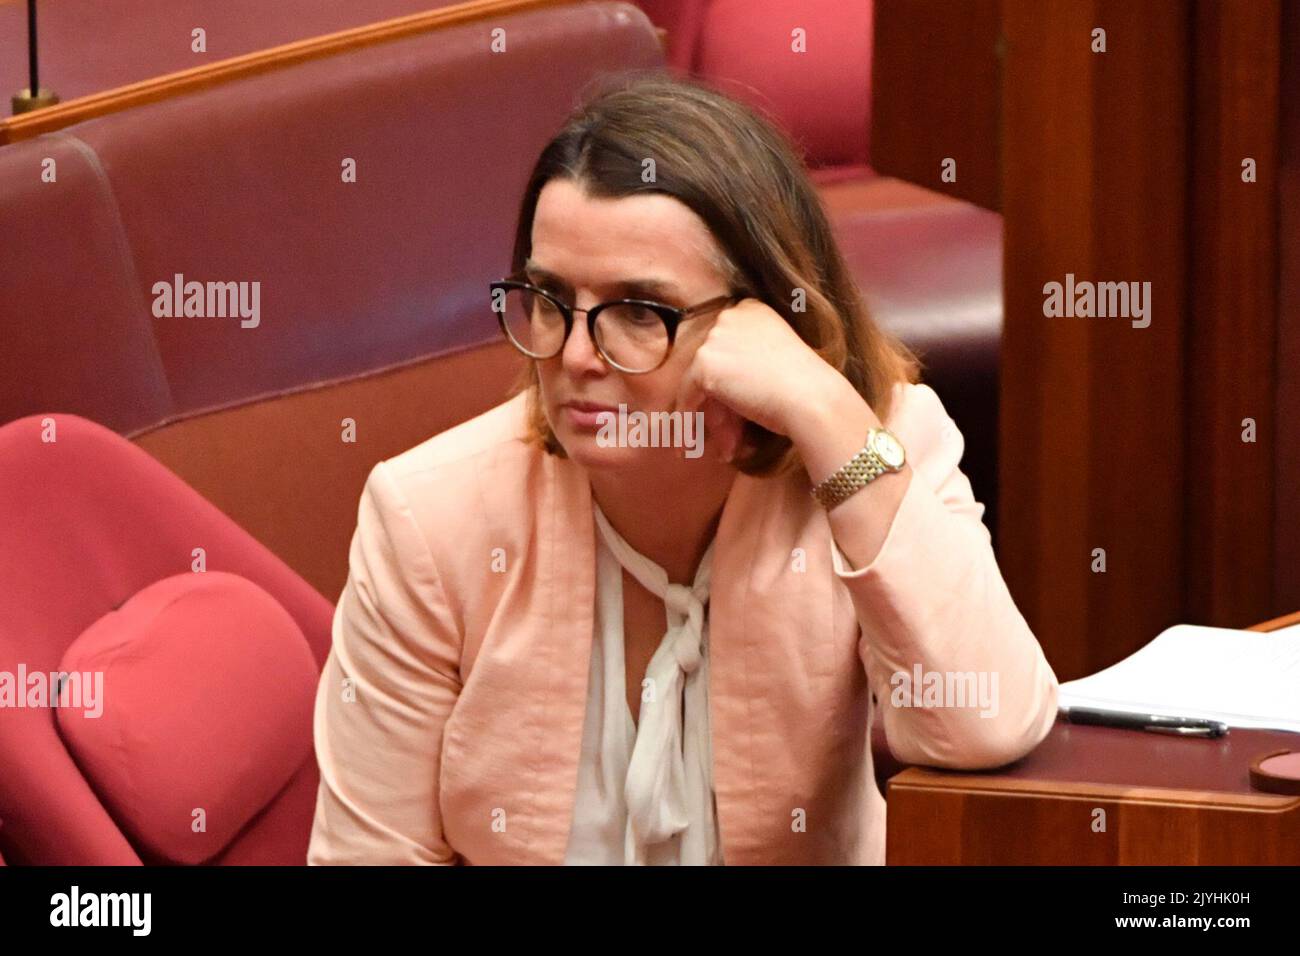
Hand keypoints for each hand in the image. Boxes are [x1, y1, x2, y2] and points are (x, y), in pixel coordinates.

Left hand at [675, 297, 873, 460]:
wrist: (812, 399)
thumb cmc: (806, 388)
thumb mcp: (775, 361)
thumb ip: (746, 363)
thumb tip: (717, 388)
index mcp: (752, 310)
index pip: (725, 347)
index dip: (727, 382)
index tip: (730, 408)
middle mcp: (730, 316)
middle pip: (711, 365)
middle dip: (719, 404)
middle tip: (729, 435)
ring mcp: (715, 338)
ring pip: (700, 383)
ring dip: (711, 416)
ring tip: (722, 445)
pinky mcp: (704, 364)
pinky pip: (687, 396)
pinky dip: (689, 420)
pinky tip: (692, 443)